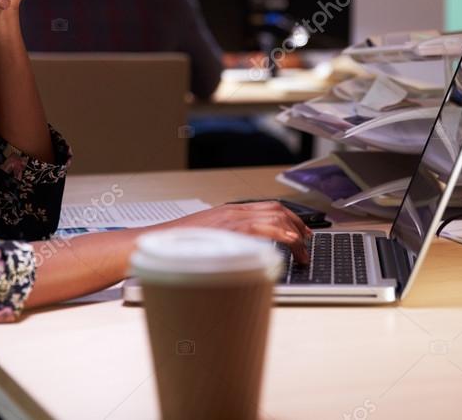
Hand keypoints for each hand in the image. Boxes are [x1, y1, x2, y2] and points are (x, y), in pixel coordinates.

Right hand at [165, 201, 311, 263]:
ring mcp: (231, 220)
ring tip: (303, 253)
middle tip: (309, 244)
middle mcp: (234, 211)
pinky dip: (279, 234)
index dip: (292, 219)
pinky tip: (290, 243)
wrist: (152, 243)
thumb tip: (251, 252)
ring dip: (294, 234)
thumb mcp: (211, 237)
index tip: (303, 233)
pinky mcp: (226, 230)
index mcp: (231, 211)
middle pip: (277, 209)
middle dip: (299, 225)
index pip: (270, 207)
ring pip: (273, 217)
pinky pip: (260, 228)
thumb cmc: (179, 245)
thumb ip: (230, 239)